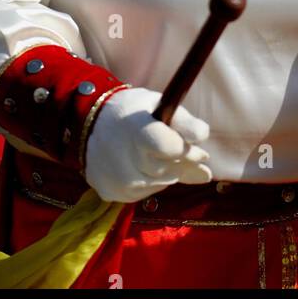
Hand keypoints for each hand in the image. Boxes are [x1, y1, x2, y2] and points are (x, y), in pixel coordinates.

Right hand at [84, 87, 211, 203]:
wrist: (90, 123)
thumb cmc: (134, 111)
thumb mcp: (159, 105)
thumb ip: (186, 126)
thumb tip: (207, 160)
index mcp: (134, 129)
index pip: (165, 146)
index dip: (185, 148)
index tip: (198, 145)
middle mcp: (121, 158)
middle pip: (167, 169)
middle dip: (183, 160)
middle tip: (188, 151)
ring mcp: (114, 179)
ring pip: (160, 183)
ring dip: (169, 171)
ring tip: (159, 153)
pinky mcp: (110, 193)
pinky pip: (145, 193)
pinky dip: (152, 180)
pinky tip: (144, 165)